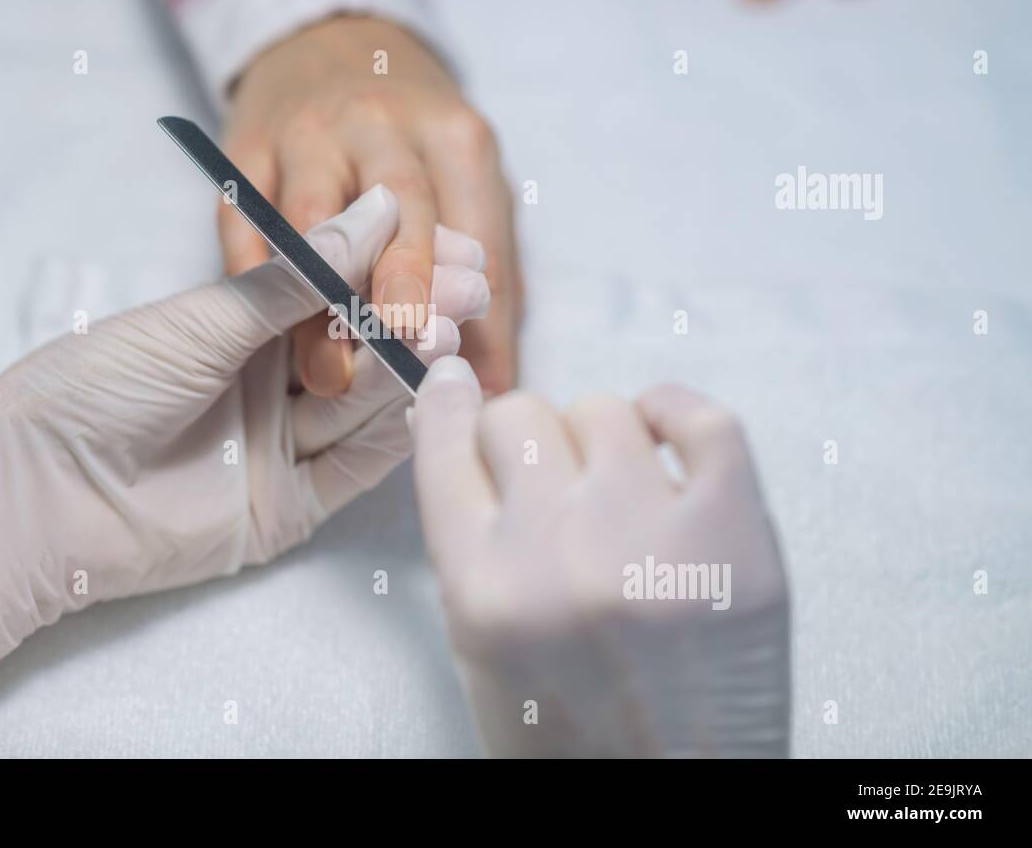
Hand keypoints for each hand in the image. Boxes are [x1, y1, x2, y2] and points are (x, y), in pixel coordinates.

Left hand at [0, 186, 488, 713]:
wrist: (41, 495)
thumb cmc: (103, 385)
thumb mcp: (202, 321)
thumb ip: (295, 278)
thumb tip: (377, 209)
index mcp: (242, 325)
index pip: (336, 289)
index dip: (392, 264)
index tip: (449, 240)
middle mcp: (270, 381)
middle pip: (362, 345)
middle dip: (417, 311)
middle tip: (471, 282)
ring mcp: (284, 445)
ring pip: (366, 401)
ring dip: (411, 364)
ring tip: (454, 324)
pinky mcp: (292, 508)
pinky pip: (356, 466)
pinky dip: (396, 432)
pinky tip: (434, 392)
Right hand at [219, 15, 520, 396]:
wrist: (329, 44)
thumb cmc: (411, 142)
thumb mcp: (465, 188)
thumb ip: (489, 286)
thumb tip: (494, 387)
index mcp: (453, 135)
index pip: (476, 224)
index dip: (476, 304)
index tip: (468, 373)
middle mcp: (383, 123)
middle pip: (397, 205)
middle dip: (402, 281)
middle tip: (400, 350)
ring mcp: (307, 132)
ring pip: (313, 219)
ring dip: (321, 301)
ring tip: (329, 372)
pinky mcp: (245, 147)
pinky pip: (245, 219)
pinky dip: (257, 278)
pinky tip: (269, 332)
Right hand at [411, 359, 789, 756]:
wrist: (673, 796)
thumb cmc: (569, 731)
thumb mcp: (479, 644)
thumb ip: (466, 539)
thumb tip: (453, 421)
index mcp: (481, 589)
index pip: (446, 446)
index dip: (449, 404)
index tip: (455, 383)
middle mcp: (557, 556)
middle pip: (519, 417)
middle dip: (525, 443)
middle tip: (550, 480)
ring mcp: (650, 541)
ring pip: (601, 411)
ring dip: (598, 443)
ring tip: (614, 490)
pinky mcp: (734, 539)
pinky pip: (701, 420)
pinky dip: (675, 412)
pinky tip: (663, 433)